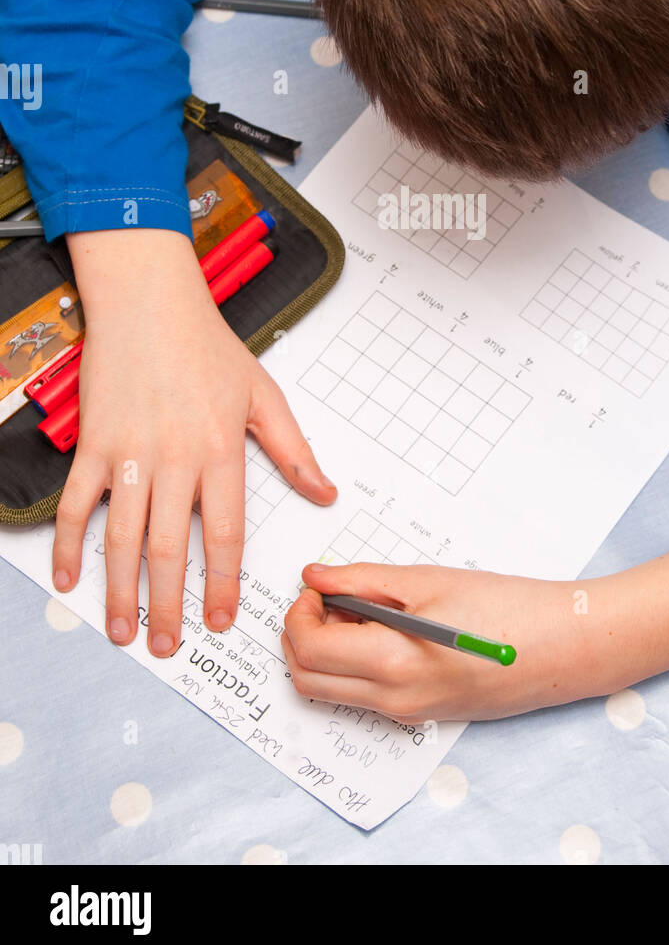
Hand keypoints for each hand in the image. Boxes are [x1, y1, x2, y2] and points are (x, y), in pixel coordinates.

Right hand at [53, 228, 335, 655]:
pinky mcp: (94, 443)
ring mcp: (130, 452)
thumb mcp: (263, 394)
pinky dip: (69, 543)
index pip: (223, 534)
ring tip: (122, 630)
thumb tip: (324, 493)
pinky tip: (69, 577)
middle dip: (169, 604)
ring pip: (122, 536)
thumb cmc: (206, 344)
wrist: (150, 299)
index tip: (218, 620)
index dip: (219, 584)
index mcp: (221, 450)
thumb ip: (292, 450)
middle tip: (168, 644)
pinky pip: (78, 503)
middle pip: (169, 547)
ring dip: (120, 590)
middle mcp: (175, 457)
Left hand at [282, 551, 668, 721]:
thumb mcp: (428, 580)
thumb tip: (314, 576)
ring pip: (331, 691)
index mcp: (391, 663)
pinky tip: (382, 627)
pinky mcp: (420, 713)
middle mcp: (392, 700)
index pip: (309, 649)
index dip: (299, 613)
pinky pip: (362, 695)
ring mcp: (406, 713)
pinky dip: (351, 663)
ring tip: (357, 608)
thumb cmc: (505, 606)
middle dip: (300, 636)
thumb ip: (363, 580)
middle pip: (308, 680)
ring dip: (323, 651)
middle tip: (325, 596)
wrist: (562, 645)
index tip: (317, 585)